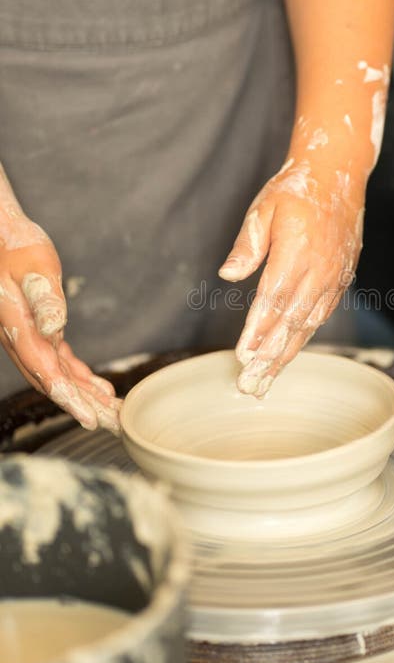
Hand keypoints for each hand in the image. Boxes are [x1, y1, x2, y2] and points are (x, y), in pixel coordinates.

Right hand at [0, 205, 120, 431]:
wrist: (3, 236)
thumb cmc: (17, 245)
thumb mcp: (35, 266)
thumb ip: (44, 296)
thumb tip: (54, 326)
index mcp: (18, 328)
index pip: (46, 372)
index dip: (69, 399)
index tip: (91, 419)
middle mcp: (21, 339)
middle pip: (54, 384)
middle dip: (84, 408)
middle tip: (113, 426)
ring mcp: (28, 337)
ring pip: (59, 377)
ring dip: (86, 397)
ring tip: (113, 414)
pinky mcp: (39, 331)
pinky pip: (60, 362)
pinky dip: (81, 378)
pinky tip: (101, 389)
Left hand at [219, 158, 363, 395]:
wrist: (339, 176)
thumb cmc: (295, 190)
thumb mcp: (264, 207)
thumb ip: (247, 243)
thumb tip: (227, 274)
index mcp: (298, 252)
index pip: (274, 299)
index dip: (258, 331)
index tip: (242, 356)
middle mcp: (320, 270)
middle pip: (292, 322)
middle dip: (270, 357)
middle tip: (249, 385)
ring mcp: (335, 277)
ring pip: (309, 325)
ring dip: (285, 356)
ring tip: (265, 383)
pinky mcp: (342, 280)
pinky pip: (321, 315)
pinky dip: (303, 338)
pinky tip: (286, 356)